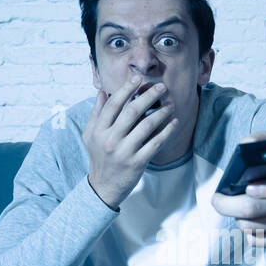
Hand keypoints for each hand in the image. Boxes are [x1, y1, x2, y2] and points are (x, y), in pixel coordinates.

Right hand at [82, 74, 178, 208]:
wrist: (104, 186)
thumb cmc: (99, 157)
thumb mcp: (91, 135)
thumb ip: (96, 113)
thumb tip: (102, 92)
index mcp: (99, 130)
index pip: (113, 104)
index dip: (126, 89)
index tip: (138, 78)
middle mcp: (110, 140)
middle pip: (132, 111)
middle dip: (148, 96)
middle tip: (161, 87)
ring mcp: (124, 152)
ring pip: (147, 125)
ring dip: (161, 112)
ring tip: (170, 104)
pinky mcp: (138, 163)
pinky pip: (156, 143)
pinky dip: (167, 131)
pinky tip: (174, 122)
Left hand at [211, 132, 265, 248]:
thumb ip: (262, 143)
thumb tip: (246, 144)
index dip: (262, 190)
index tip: (246, 187)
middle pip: (256, 210)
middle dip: (230, 206)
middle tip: (218, 201)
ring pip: (253, 227)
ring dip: (238, 219)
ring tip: (237, 210)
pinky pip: (260, 241)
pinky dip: (248, 233)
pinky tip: (249, 223)